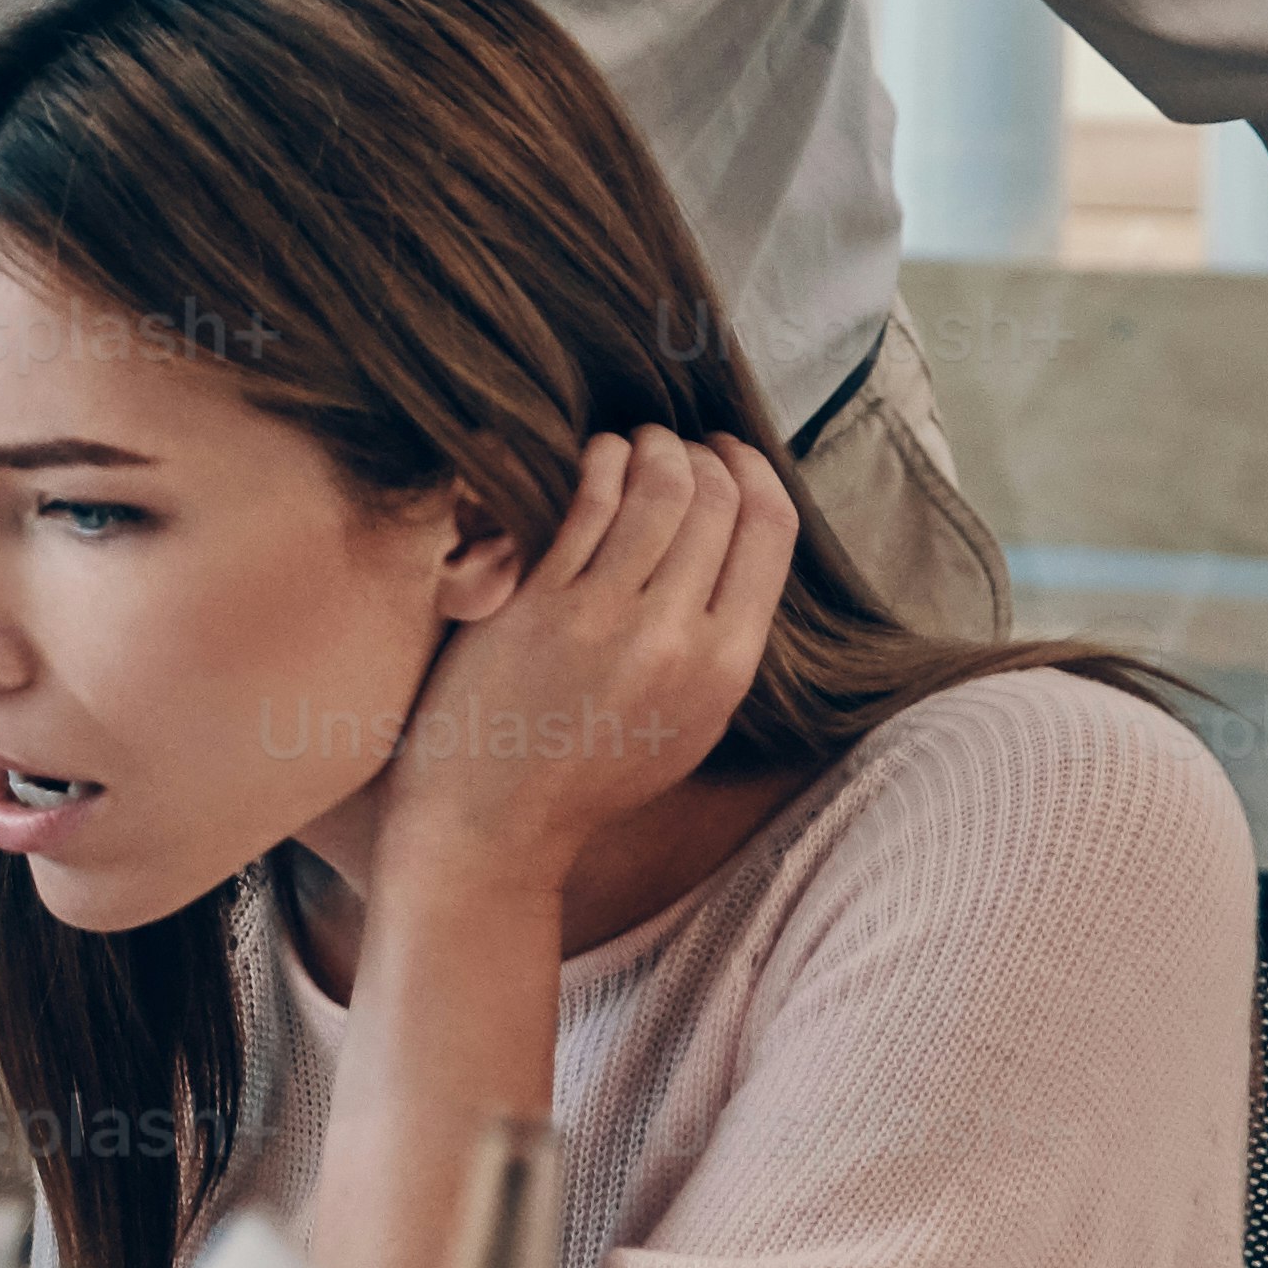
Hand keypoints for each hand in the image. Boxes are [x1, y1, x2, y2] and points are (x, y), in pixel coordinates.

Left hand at [384, 426, 798, 888]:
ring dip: (651, 446)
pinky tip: (593, 457)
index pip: (771, 529)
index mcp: (728, 668)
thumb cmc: (590, 772)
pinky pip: (587, 503)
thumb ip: (720, 642)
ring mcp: (608, 618)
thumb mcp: (690, 722)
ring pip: (660, 488)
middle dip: (701, 452)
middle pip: (719, 498)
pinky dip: (598, 462)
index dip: (754, 472)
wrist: (496, 825)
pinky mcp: (541, 604)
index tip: (731, 453)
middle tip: (676, 442)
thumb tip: (736, 546)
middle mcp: (678, 639)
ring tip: (636, 443)